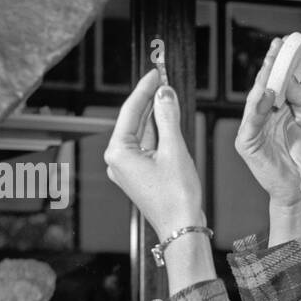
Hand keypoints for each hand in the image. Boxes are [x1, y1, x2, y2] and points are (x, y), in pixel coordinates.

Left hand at [104, 69, 203, 238]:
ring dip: (157, 117)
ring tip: (169, 97)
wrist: (182, 228)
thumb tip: (165, 94)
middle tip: (164, 80)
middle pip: (134, 121)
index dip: (145, 88)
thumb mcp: (175, 150)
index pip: (131, 110)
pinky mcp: (138, 175)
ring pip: (142, 134)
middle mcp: (117, 160)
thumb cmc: (176, 198)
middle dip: (150, 101)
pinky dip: (158, 135)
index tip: (155, 72)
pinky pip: (147, 148)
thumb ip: (168, 117)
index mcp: (118, 152)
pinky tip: (169, 123)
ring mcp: (127, 169)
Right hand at [235, 37, 300, 208]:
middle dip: (269, 67)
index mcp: (278, 114)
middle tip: (276, 48)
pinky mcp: (248, 145)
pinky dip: (258, 107)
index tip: (282, 46)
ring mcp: (254, 131)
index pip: (275, 84)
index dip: (278, 65)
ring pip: (255, 101)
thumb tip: (292, 78)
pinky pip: (251, 122)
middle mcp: (264, 120)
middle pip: (263, 88)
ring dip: (263, 82)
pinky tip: (267, 93)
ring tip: (272, 65)